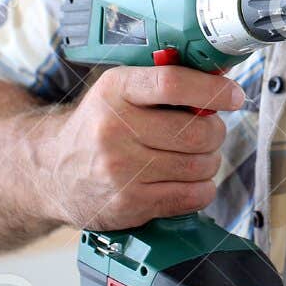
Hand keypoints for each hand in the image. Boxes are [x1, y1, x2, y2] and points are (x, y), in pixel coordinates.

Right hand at [34, 64, 243, 230]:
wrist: (51, 171)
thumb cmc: (98, 125)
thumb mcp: (119, 90)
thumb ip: (163, 82)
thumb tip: (220, 81)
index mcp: (115, 91)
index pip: (173, 84)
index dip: (213, 90)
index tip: (234, 96)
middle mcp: (114, 130)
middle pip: (196, 132)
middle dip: (214, 131)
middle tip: (207, 132)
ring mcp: (121, 171)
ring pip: (200, 165)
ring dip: (208, 161)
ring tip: (192, 157)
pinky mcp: (129, 204)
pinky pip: (193, 196)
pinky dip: (201, 188)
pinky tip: (185, 180)